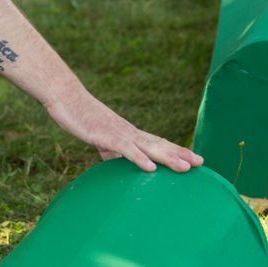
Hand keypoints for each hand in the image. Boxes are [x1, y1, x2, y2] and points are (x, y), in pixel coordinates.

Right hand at [48, 93, 203, 173]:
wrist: (66, 98)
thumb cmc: (82, 118)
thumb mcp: (100, 139)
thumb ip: (111, 151)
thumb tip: (117, 163)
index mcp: (130, 134)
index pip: (159, 143)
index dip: (177, 151)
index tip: (195, 160)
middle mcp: (130, 132)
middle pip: (160, 145)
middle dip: (181, 154)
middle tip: (201, 163)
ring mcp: (119, 133)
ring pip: (148, 147)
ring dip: (168, 158)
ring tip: (186, 167)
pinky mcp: (105, 136)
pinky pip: (125, 149)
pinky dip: (139, 159)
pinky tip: (151, 168)